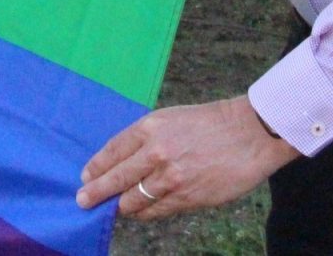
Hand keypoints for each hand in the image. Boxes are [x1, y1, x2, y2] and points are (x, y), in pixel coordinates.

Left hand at [76, 96, 299, 221]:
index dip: (96, 167)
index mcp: (150, 128)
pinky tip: (139, 212)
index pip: (112, 151)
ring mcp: (171, 178)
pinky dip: (145, 213)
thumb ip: (146, 139)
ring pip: (134, 200)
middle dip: (96, 193)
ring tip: (114, 208)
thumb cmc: (210, 123)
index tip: (85, 177)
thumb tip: (124, 163)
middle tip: (83, 201)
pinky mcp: (187, 197)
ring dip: (121, 206)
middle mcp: (156, 153)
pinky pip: (157, 211)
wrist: (249, 134)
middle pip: (116, 179)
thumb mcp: (171, 119)